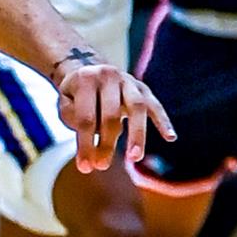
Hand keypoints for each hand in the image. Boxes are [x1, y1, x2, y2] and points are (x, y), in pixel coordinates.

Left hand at [54, 59, 174, 172]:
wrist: (90, 69)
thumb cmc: (76, 95)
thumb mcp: (65, 102)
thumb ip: (73, 118)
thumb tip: (91, 142)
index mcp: (86, 79)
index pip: (86, 117)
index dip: (85, 144)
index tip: (85, 167)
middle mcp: (109, 76)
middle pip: (111, 114)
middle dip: (107, 143)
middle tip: (102, 166)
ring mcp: (129, 81)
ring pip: (137, 108)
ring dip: (137, 134)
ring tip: (134, 158)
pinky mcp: (144, 88)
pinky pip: (155, 105)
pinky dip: (163, 121)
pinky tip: (170, 137)